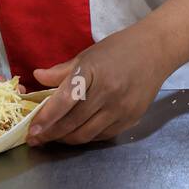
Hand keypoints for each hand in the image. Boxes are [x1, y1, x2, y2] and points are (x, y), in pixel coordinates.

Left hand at [26, 27, 167, 145]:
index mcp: (92, 72)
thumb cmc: (120, 49)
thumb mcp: (88, 54)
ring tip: (54, 137)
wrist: (156, 51)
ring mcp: (121, 108)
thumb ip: (62, 71)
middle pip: (73, 122)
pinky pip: (102, 135)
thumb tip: (37, 77)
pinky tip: (77, 133)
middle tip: (36, 138)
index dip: (46, 117)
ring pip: (86, 134)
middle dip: (51, 134)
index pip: (64, 101)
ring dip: (66, 139)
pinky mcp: (131, 118)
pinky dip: (86, 137)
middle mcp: (107, 93)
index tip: (32, 130)